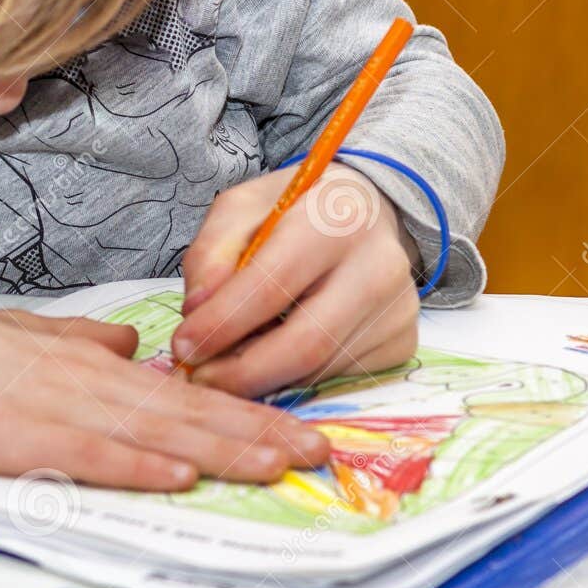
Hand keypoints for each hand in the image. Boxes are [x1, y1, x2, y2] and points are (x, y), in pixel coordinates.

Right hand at [0, 292, 329, 490]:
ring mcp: (57, 410)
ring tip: (277, 462)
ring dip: (222, 449)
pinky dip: (136, 467)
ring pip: (156, 431)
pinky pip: (89, 455)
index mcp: (95, 365)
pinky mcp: (19, 438)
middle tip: (319, 451)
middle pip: (190, 413)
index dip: (248, 412)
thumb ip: (84, 345)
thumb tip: (133, 348)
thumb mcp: (30, 338)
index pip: (188, 394)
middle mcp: (90, 384)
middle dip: (260, 433)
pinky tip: (177, 477)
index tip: (298, 429)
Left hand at [175, 166, 422, 397]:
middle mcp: (380, 265)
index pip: (275, 284)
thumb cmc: (297, 210)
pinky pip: (336, 378)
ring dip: (261, 379)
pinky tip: (273, 356)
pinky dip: (293, 378)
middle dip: (240, 373)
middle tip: (199, 377)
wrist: (368, 213)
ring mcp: (399, 309)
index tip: (184, 345)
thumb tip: (197, 313)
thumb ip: (212, 253)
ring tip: (228, 363)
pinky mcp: (403, 342)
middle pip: (304, 344)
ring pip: (317, 370)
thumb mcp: (243, 208)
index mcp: (337, 217)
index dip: (223, 323)